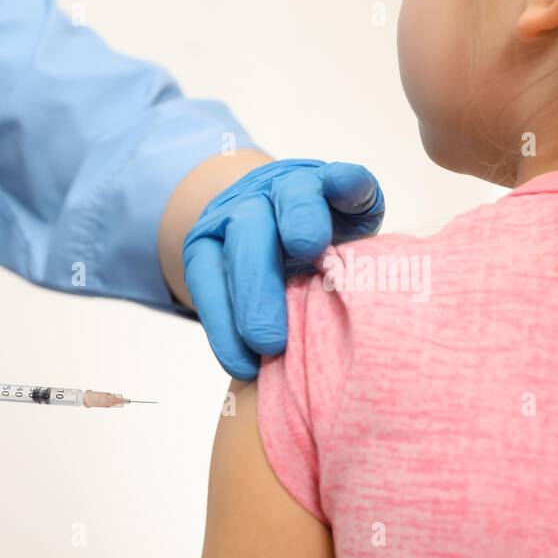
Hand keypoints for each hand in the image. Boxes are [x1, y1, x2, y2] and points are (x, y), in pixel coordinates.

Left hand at [182, 159, 384, 378]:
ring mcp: (289, 190)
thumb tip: (267, 381)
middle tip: (270, 340)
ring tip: (309, 248)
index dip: (222, 325)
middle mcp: (246, 211)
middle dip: (254, 290)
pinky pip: (342, 177)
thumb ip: (254, 329)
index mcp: (214, 243)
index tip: (244, 368)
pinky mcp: (336, 180)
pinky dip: (347, 184)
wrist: (291, 213)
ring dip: (297, 219)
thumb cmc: (272, 277)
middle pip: (244, 239)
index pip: (208, 279)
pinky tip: (349, 194)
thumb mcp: (255, 305)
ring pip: (289, 197)